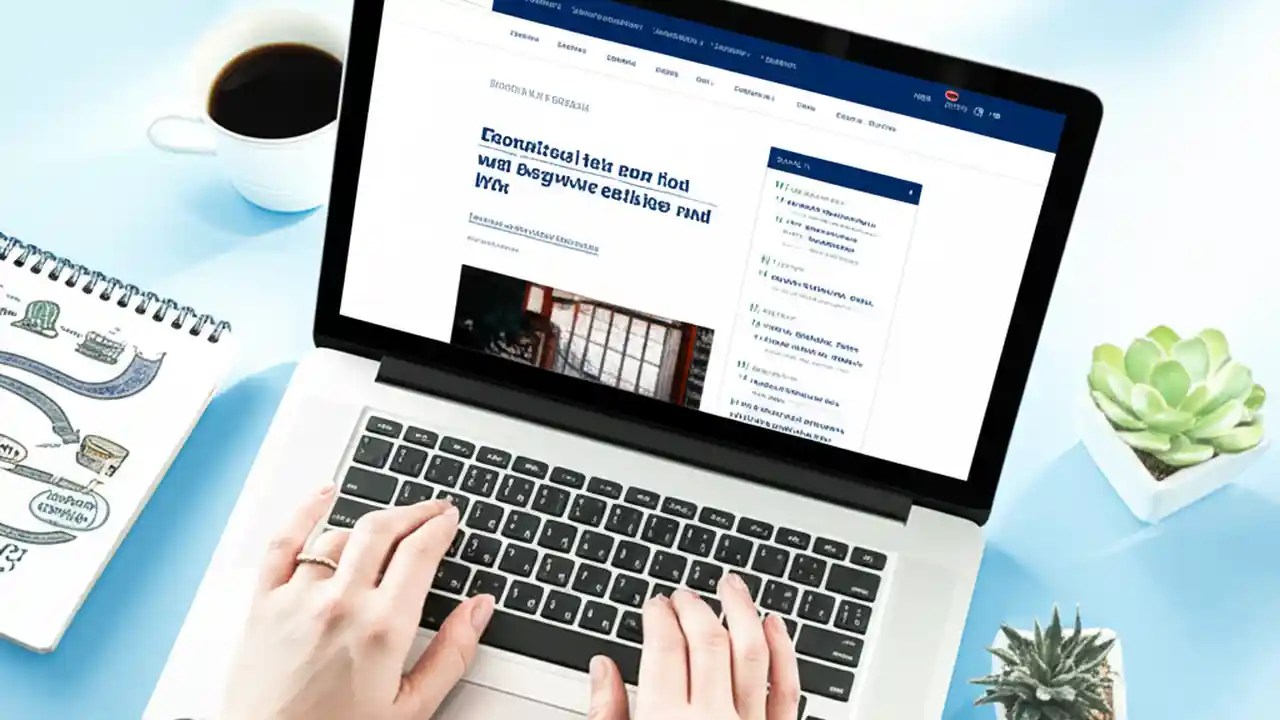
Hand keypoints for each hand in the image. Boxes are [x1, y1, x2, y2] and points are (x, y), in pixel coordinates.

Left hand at [221, 485, 494, 719]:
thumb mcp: (411, 708)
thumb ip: (452, 654)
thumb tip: (479, 609)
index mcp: (383, 628)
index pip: (420, 552)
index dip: (440, 526)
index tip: (449, 518)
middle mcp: (340, 604)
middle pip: (383, 530)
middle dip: (415, 512)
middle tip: (432, 509)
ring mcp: (297, 599)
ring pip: (341, 535)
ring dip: (371, 523)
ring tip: (388, 524)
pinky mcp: (263, 604)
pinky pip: (283, 542)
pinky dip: (303, 512)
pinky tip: (323, 495)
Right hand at [587, 575, 801, 719]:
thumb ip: (606, 714)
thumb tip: (602, 668)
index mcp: (664, 719)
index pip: (664, 648)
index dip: (658, 616)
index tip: (655, 604)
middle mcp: (710, 719)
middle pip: (707, 642)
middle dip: (693, 608)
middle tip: (683, 595)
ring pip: (751, 653)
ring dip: (742, 612)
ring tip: (731, 586)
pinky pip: (786, 690)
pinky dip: (783, 652)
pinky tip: (773, 625)